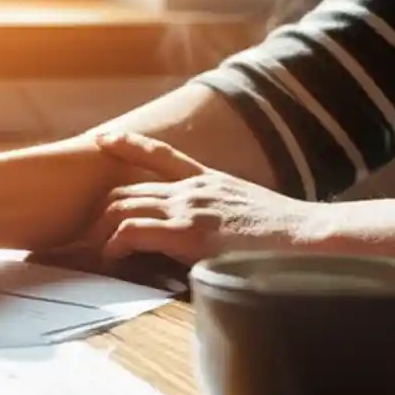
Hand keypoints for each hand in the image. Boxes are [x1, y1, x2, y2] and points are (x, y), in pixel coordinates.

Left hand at [93, 132, 318, 262]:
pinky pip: (133, 231)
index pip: (161, 154)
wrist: (312, 238)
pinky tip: (111, 256)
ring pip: (124, 207)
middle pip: (129, 189)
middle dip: (101, 209)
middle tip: (82, 229)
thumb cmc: (289, 238)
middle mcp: (194, 188)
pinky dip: (115, 244)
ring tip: (91, 248)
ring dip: (102, 229)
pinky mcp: (187, 233)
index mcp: (210, 180)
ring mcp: (189, 208)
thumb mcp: (252, 212)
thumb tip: (218, 234)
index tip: (103, 138)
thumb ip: (226, 215)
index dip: (129, 145)